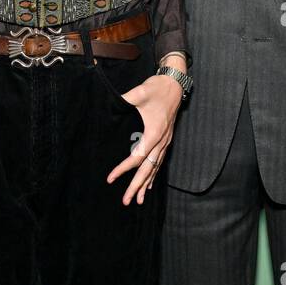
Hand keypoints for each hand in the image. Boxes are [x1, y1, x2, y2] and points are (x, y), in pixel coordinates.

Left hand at [105, 70, 182, 205]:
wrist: (175, 83)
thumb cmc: (157, 88)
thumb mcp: (140, 92)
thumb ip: (124, 100)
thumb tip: (110, 104)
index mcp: (154, 133)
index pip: (137, 157)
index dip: (124, 169)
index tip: (111, 178)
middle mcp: (162, 141)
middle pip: (148, 169)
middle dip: (137, 186)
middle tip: (126, 201)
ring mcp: (165, 141)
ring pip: (155, 168)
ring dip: (146, 184)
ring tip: (138, 200)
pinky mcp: (166, 139)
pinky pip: (159, 162)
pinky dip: (153, 174)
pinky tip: (149, 184)